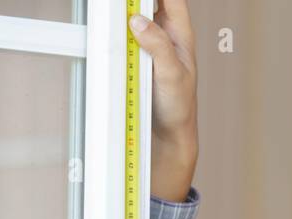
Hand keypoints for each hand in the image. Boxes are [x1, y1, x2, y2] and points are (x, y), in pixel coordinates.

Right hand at [129, 1, 197, 200]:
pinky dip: (117, 30)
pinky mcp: (135, 56)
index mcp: (181, 33)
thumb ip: (158, 46)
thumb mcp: (172, 75)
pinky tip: (111, 31)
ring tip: (114, 13)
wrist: (168, 133)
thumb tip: (139, 22)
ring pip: (136, 17)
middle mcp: (166, 35)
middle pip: (151, 3)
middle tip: (121, 7)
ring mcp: (150, 44)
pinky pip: (125, 35)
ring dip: (125, 13)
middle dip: (135, 2)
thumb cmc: (179, 107)